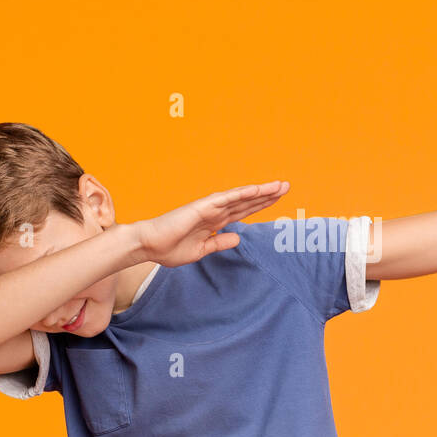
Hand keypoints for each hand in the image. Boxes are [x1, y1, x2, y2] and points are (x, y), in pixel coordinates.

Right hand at [132, 180, 290, 265]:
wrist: (150, 247)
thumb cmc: (170, 248)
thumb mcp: (202, 250)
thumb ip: (220, 243)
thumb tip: (238, 236)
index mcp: (215, 222)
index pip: (244, 212)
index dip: (261, 205)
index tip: (278, 200)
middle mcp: (215, 212)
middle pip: (247, 202)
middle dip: (267, 195)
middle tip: (286, 187)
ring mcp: (210, 208)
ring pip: (240, 197)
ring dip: (260, 191)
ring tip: (279, 186)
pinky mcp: (202, 207)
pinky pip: (226, 199)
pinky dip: (241, 193)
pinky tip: (256, 189)